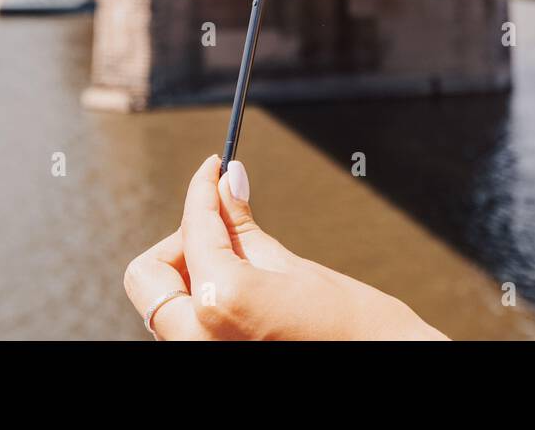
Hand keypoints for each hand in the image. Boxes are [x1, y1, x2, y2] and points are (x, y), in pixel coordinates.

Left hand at [124, 155, 446, 339]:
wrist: (384, 366)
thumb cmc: (352, 325)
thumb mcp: (293, 266)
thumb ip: (243, 226)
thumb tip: (226, 181)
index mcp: (220, 302)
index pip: (195, 228)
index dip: (203, 190)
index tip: (213, 168)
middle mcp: (197, 339)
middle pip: (149, 274)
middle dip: (180, 243)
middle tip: (223, 227)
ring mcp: (201, 357)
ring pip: (164, 302)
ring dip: (190, 271)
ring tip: (240, 259)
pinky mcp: (212, 362)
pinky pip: (185, 324)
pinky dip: (202, 296)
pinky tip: (241, 284)